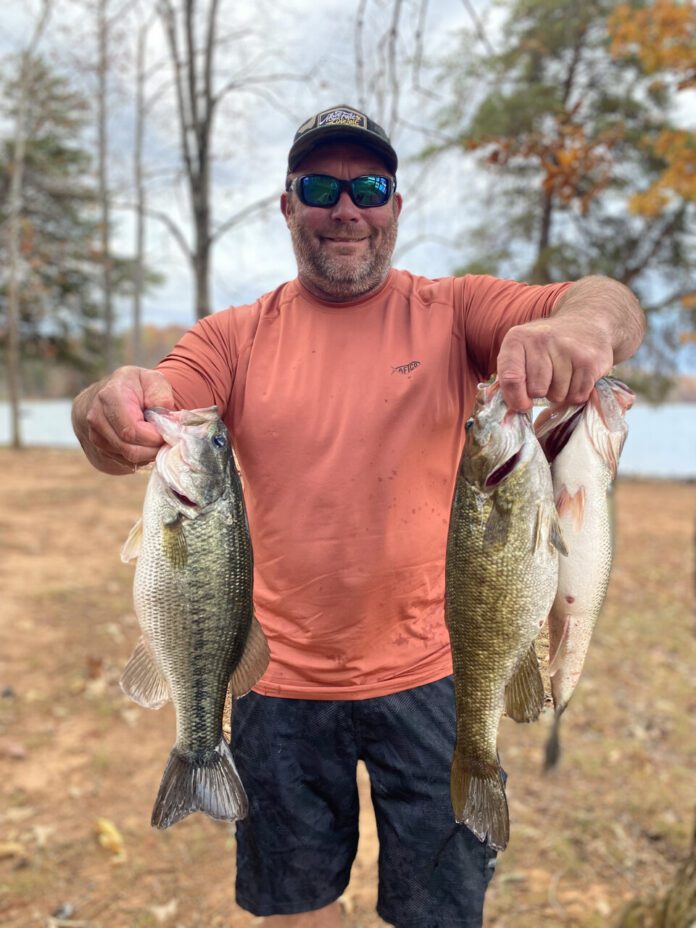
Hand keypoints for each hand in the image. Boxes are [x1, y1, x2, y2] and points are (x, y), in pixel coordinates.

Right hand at [72, 366, 174, 473]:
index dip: (154, 437)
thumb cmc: (134, 387)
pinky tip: (146, 444)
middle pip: (130, 448)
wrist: (106, 396)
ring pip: (129, 458)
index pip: (132, 430)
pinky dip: (141, 457)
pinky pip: (125, 462)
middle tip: (166, 440)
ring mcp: (95, 436)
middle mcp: (97, 418)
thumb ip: (162, 396)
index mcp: (110, 396)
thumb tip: (169, 420)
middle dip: (154, 448)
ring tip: (156, 438)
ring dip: (148, 453)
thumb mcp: (152, 380)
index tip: (167, 432)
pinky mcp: (99, 450)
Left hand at [496, 316, 613, 411]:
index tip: (523, 404)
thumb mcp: (521, 351)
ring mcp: (568, 349)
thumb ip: (510, 376)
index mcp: (518, 338)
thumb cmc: (546, 346)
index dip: (516, 398)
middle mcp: (542, 339)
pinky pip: (577, 396)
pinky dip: (576, 394)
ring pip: (558, 395)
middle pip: (536, 390)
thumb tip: (512, 409)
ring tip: (563, 374)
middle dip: (541, 393)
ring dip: (560, 393)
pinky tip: (577, 377)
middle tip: (548, 378)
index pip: (510, 378)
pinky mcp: (589, 361)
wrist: (585, 323)